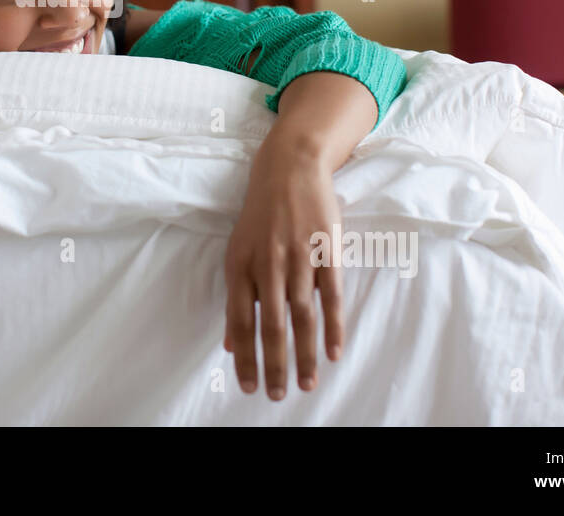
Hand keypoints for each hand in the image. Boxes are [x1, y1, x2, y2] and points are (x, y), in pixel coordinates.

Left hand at [223, 143, 343, 398]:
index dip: (244, 357)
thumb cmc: (260, 215)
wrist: (289, 168)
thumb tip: (229, 344)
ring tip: (307, 384)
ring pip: (302, 316)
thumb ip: (237, 297)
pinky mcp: (326, 250)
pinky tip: (334, 352)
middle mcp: (266, 264)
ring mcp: (298, 257)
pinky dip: (333, 326)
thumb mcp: (237, 251)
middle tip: (278, 395)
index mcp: (239, 266)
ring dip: (306, 355)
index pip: (239, 322)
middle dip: (274, 365)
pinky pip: (331, 295)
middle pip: (271, 325)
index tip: (248, 387)